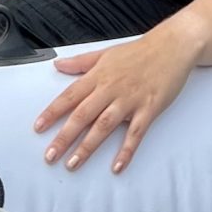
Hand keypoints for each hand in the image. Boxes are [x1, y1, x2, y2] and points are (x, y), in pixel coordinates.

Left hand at [33, 21, 201, 174]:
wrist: (172, 46)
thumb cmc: (139, 51)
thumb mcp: (105, 53)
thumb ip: (80, 63)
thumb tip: (58, 65)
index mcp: (98, 76)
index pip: (69, 96)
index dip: (52, 113)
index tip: (39, 128)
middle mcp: (111, 89)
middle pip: (82, 115)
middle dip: (64, 137)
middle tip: (50, 155)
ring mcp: (130, 100)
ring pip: (104, 126)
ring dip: (87, 146)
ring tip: (73, 163)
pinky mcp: (149, 109)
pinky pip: (135, 133)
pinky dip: (126, 150)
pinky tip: (117, 165)